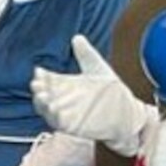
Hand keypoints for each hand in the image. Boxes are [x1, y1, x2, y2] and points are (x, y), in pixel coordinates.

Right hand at [31, 35, 155, 155]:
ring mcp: (68, 116)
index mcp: (65, 87)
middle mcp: (63, 102)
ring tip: (43, 97)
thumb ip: (86, 54)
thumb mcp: (97, 69)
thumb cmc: (112, 92)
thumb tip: (77, 37)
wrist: (128, 113)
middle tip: (37, 85)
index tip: (39, 71)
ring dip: (43, 106)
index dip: (40, 77)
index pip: (47, 82)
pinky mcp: (75, 128)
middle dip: (38, 92)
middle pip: (43, 98)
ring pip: (48, 112)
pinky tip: (56, 111)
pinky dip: (57, 119)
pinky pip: (62, 125)